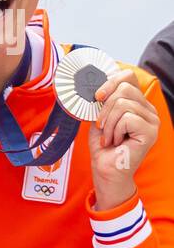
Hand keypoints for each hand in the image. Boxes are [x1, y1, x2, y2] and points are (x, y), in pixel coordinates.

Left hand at [89, 70, 158, 210]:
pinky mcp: (150, 131)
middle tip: (103, 126)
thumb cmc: (103, 146)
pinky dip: (114, 130)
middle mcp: (148, 110)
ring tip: (110, 137)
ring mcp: (152, 120)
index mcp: (137, 104)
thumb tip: (95, 86)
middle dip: (105, 108)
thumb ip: (102, 102)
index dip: (110, 82)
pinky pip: (127, 118)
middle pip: (124, 88)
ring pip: (123, 104)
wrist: (105, 170)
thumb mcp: (99, 118)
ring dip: (108, 123)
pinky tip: (116, 142)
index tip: (97, 96)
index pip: (128, 77)